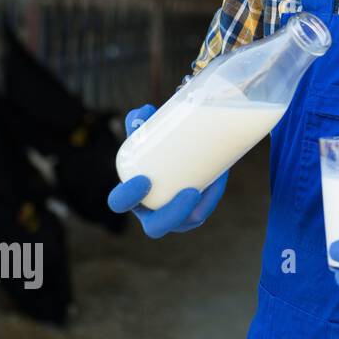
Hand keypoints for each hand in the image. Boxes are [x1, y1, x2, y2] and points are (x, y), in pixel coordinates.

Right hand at [107, 104, 228, 237]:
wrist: (180, 158)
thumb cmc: (156, 149)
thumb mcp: (148, 136)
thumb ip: (141, 124)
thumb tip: (144, 111)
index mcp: (131, 197)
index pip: (120, 203)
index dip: (127, 197)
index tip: (144, 180)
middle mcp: (150, 214)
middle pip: (156, 227)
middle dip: (171, 213)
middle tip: (190, 191)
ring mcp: (174, 219)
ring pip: (186, 222)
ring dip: (200, 206)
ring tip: (211, 182)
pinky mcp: (193, 214)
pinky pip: (203, 210)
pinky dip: (211, 194)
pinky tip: (218, 177)